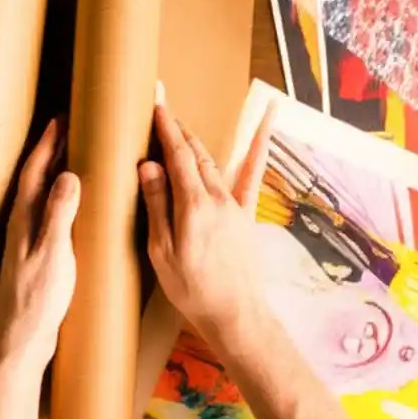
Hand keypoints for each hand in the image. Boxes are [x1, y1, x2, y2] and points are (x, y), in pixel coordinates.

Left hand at [0, 118, 80, 371]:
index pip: (35, 171)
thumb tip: (69, 175)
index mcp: (23, 221)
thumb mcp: (54, 254)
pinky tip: (74, 206)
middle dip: (51, 151)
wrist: (21, 341)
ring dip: (55, 172)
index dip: (47, 144)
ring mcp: (26, 242)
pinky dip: (61, 199)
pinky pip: (48, 215)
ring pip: (41, 196)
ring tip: (74, 155)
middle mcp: (21, 227)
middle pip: (36, 178)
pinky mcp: (35, 257)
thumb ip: (60, 214)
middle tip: (69, 126)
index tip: (61, 118)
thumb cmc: (35, 301)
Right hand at [138, 101, 275, 334]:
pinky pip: (251, 174)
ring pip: (213, 163)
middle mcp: (217, 198)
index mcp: (192, 205)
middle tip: (163, 111)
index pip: (176, 156)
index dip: (165, 129)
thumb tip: (149, 166)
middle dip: (178, 131)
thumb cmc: (193, 289)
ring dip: (196, 143)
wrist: (235, 313)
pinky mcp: (246, 216)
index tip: (155, 105)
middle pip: (194, 155)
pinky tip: (268, 121)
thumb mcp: (162, 251)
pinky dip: (258, 145)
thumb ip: (157, 206)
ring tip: (182, 127)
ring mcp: (234, 205)